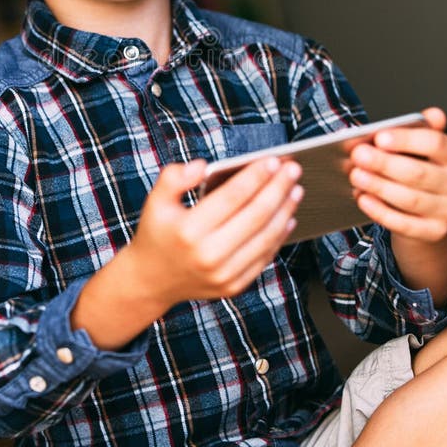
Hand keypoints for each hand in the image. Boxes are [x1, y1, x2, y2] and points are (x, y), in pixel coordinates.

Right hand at [127, 155, 302, 313]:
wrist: (151, 281)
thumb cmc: (157, 233)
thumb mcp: (155, 200)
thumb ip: (174, 177)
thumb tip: (203, 166)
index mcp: (189, 230)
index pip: (233, 197)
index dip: (256, 176)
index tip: (273, 159)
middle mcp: (208, 255)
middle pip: (256, 215)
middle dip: (278, 188)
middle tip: (294, 168)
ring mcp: (224, 274)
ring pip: (266, 237)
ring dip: (285, 210)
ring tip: (296, 189)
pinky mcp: (234, 286)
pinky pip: (264, 257)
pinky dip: (279, 236)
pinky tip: (287, 216)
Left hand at [348, 107, 446, 242]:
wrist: (424, 213)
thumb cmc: (414, 170)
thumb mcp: (414, 149)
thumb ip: (407, 133)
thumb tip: (402, 122)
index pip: (435, 143)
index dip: (406, 140)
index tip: (379, 137)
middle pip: (418, 173)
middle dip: (384, 164)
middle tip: (358, 156)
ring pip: (410, 199)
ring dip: (379, 187)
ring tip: (356, 176)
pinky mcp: (434, 232)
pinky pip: (404, 224)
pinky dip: (380, 212)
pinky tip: (363, 198)